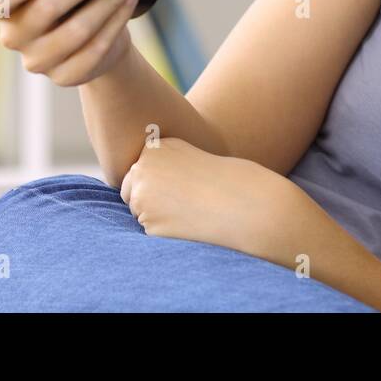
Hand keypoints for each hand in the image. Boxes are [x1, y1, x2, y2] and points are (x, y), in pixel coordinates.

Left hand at [120, 136, 307, 261]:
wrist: (249, 205)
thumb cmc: (227, 181)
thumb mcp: (191, 159)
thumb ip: (163, 165)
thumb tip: (133, 183)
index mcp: (155, 147)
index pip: (138, 171)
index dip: (160, 181)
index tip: (184, 183)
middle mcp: (143, 169)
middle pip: (131, 192)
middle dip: (151, 199)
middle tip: (186, 199)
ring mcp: (143, 198)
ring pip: (140, 214)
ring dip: (158, 217)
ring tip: (192, 210)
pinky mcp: (149, 226)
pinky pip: (151, 233)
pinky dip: (167, 233)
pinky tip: (191, 224)